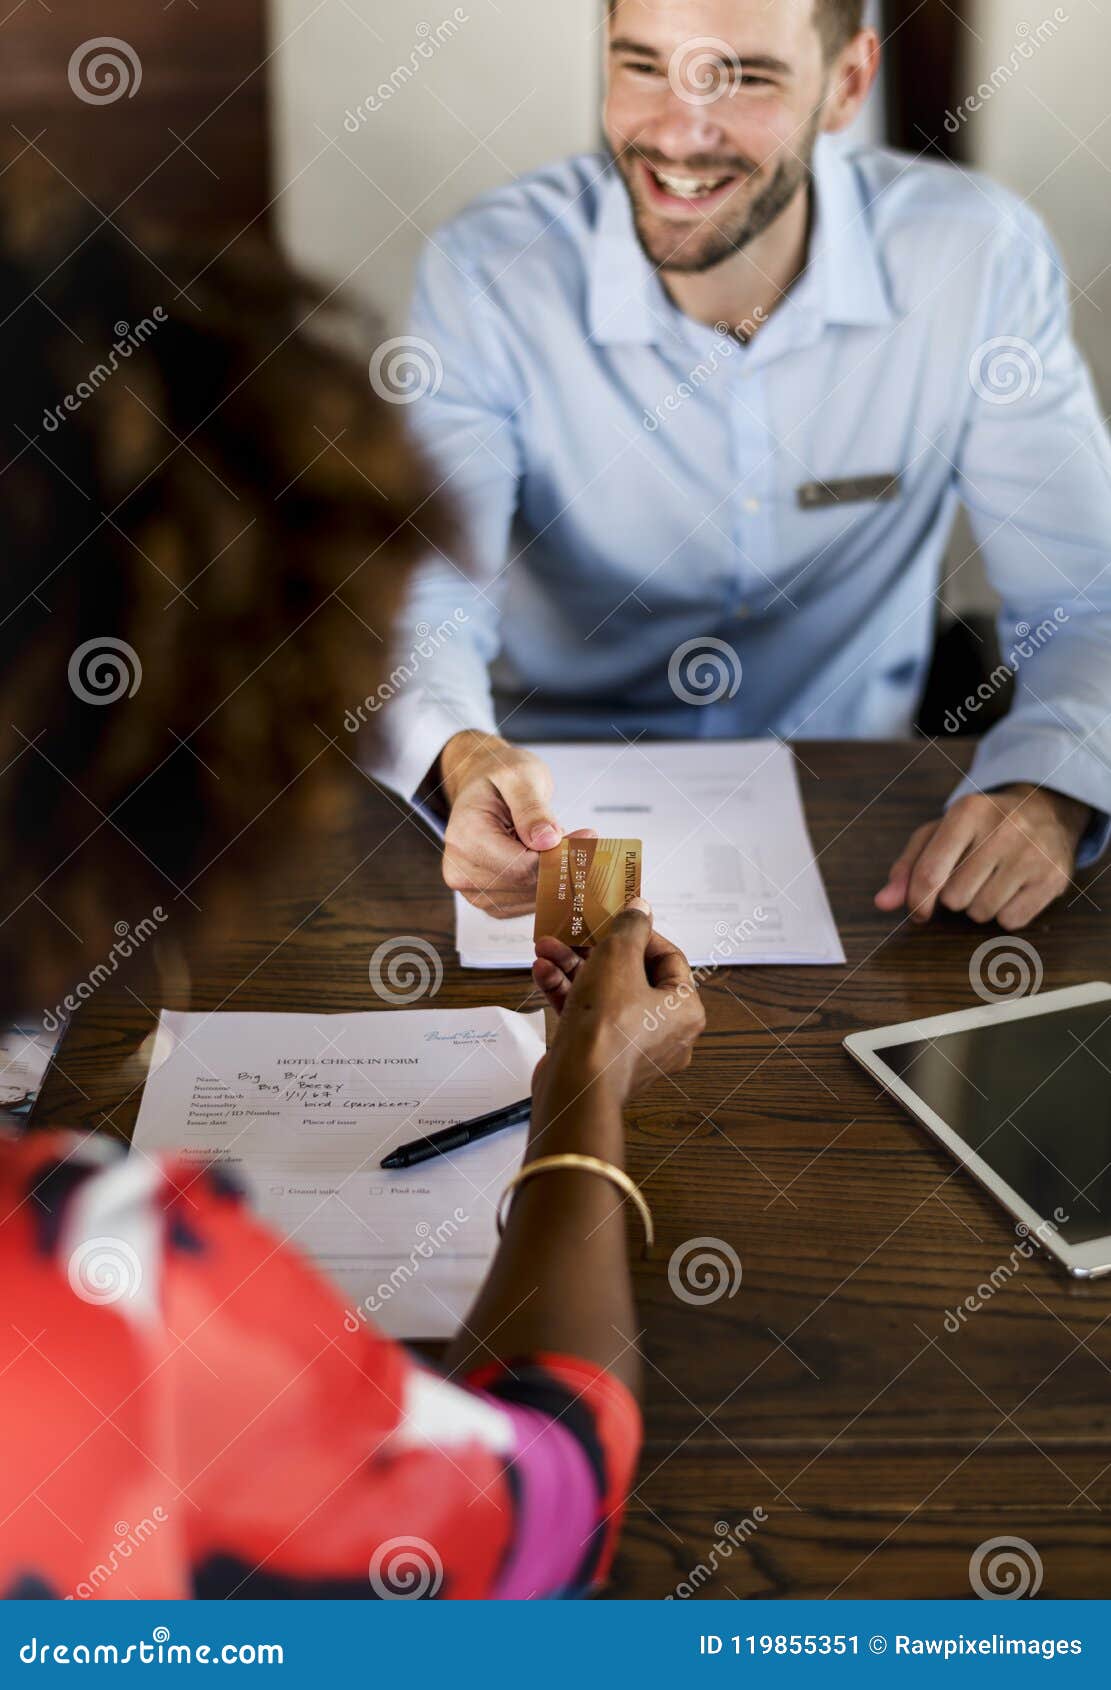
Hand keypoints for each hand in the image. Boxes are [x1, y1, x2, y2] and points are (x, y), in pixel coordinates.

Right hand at [438, 731, 589, 917]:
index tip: (588, 837)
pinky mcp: (488, 900)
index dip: (560, 856)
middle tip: (585, 840)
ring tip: (563, 844)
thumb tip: (548, 841)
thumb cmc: (499, 777)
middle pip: (527, 884)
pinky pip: (528, 905)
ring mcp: (472, 889)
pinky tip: (550, 860)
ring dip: (557, 876)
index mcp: (465, 835)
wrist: (483, 785)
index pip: (521, 866)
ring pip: (531, 899)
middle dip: (561, 865)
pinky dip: (547, 885)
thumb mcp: (520, 775)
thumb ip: (533, 808)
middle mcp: (461, 869)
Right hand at [532, 899, 705, 1103]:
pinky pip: (589, 1018)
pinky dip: (568, 995)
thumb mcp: (617, 957)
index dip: (640, 934)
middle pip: (630, 976)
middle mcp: (665, 1032)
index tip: (616, 920)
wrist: (577, 1085)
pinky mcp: (603, 1058)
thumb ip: (630, 928)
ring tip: (547, 950)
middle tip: (572, 934)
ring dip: (573, 969)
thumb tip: (641, 909)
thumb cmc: (607, 1027)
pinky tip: (542, 974)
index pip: (669, 959)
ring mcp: (633, 1048)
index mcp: (685, 1009)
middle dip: (593, 951)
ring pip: (604, 996)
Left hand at [875, 783, 1088, 930]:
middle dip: (954, 897)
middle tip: (969, 877)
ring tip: (991, 881)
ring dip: (978, 906)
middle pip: (954, 899)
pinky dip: (1005, 914)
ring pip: (981, 912)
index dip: (918, 901)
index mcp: (968, 812)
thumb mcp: (938, 834)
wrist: (1045, 812)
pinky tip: (1012, 889)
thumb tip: (882, 903)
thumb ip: (906, 868)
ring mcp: (1032, 854)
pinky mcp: (1054, 877)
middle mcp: (1003, 830)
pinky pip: (1011, 921)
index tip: (919, 911)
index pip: (931, 873)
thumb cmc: (980, 828)